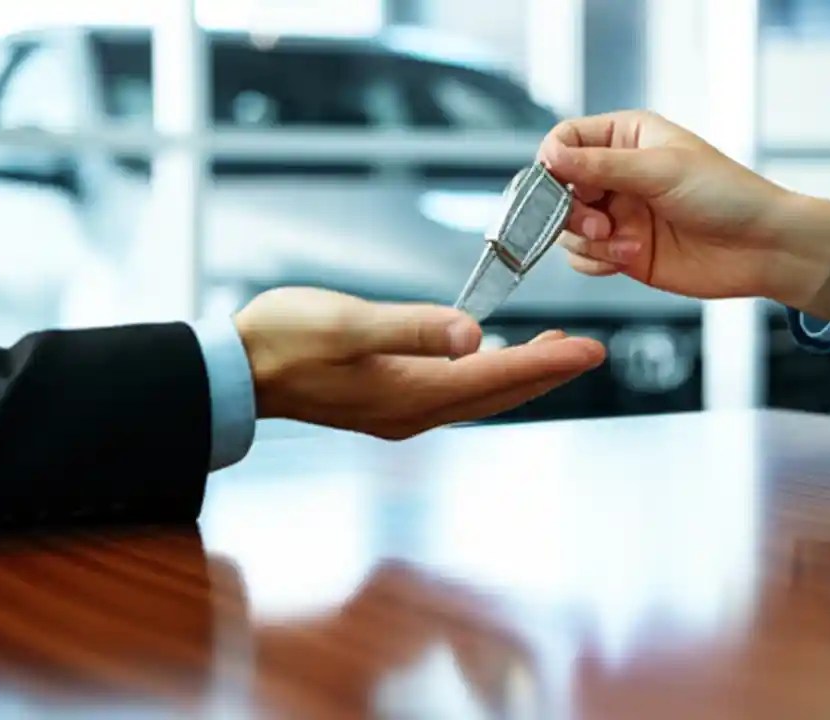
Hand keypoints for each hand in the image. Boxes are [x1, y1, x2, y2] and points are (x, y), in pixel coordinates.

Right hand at [232, 287, 604, 438]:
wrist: (236, 369)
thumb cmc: (285, 339)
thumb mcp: (349, 324)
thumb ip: (413, 328)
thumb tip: (477, 335)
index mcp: (412, 393)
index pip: (498, 378)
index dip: (549, 363)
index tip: (592, 349)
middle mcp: (414, 411)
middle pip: (498, 394)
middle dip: (547, 373)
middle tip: (590, 352)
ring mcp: (399, 410)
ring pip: (479, 395)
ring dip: (519, 375)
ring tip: (553, 352)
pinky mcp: (386, 400)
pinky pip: (454, 393)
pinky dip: (485, 375)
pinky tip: (488, 357)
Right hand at [538, 110, 829, 318]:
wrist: (761, 248)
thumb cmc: (727, 196)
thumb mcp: (661, 171)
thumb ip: (601, 165)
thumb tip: (551, 156)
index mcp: (627, 138)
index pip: (566, 139)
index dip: (554, 160)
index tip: (558, 179)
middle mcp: (617, 175)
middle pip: (557, 187)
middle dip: (569, 209)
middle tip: (596, 222)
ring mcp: (618, 214)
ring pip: (566, 227)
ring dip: (586, 240)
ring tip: (621, 243)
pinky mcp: (622, 251)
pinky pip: (582, 258)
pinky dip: (595, 261)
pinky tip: (627, 258)